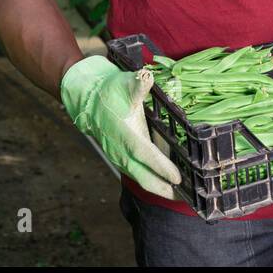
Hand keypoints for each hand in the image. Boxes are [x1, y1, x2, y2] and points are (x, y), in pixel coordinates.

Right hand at [60, 56, 181, 197]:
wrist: (87, 100)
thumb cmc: (109, 92)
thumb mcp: (124, 84)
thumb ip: (138, 84)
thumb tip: (147, 76)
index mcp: (125, 134)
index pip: (145, 155)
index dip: (161, 167)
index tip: (178, 178)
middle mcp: (121, 150)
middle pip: (144, 177)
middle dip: (164, 189)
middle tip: (186, 197)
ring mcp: (119, 157)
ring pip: (140, 178)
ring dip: (159, 188)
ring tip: (180, 194)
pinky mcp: (120, 158)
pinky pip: (137, 174)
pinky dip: (151, 181)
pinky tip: (163, 182)